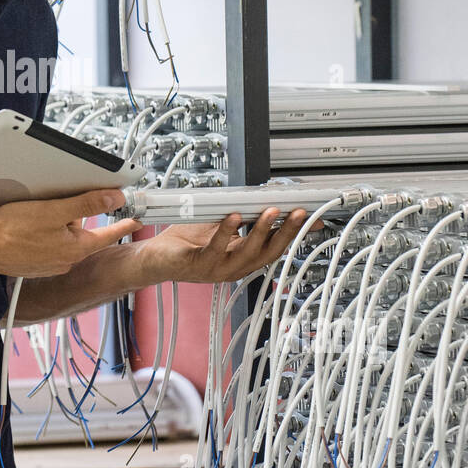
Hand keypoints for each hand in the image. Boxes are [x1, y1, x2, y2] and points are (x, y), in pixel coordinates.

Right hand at [0, 189, 141, 277]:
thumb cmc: (12, 230)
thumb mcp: (54, 210)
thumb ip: (87, 204)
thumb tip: (114, 199)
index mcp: (76, 247)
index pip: (110, 234)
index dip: (126, 223)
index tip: (138, 219)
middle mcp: (66, 260)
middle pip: (83, 232)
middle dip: (74, 217)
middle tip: (55, 205)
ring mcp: (50, 264)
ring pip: (64, 237)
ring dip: (55, 225)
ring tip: (33, 217)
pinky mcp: (36, 263)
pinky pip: (48, 244)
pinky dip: (42, 234)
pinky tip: (26, 228)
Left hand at [138, 207, 314, 284]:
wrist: (153, 260)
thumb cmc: (185, 243)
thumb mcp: (219, 226)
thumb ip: (240, 215)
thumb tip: (261, 198)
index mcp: (242, 259)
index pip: (275, 247)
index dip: (295, 234)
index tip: (313, 220)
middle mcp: (233, 267)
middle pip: (268, 252)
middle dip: (286, 232)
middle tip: (300, 213)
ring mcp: (216, 268)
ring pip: (246, 253)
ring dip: (260, 231)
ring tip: (271, 212)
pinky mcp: (197, 265)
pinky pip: (215, 249)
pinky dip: (226, 231)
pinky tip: (233, 217)